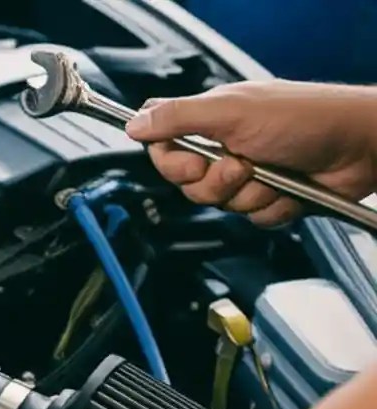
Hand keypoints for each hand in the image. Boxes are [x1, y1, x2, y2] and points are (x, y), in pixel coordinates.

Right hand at [126, 80, 376, 226]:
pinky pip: (250, 218)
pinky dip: (271, 207)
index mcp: (210, 121)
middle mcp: (224, 148)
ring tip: (273, 173)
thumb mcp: (233, 112)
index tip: (191, 161)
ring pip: (220, 205)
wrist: (359, 147)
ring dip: (248, 194)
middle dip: (215, 182)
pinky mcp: (269, 198)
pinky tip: (288, 189)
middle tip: (242, 163)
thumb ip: (178, 117)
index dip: (170, 162)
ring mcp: (247, 175)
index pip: (163, 147)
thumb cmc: (306, 119)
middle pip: (188, 185)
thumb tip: (133, 123)